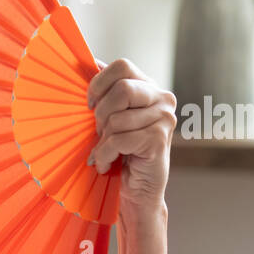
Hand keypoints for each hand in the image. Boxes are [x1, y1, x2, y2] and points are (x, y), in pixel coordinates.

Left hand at [85, 58, 174, 215]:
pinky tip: (107, 164)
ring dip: (102, 141)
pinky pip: (118, 140)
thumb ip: (104, 92)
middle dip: (100, 115)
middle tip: (99, 133)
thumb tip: (88, 60)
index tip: (89, 105)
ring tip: (105, 152)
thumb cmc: (118, 153)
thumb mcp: (108, 118)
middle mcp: (162, 98)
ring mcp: (165, 118)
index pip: (122, 66)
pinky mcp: (160, 139)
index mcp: (148, 86)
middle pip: (122, 89)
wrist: (135, 192)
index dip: (98, 83)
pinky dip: (104, 155)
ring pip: (117, 118)